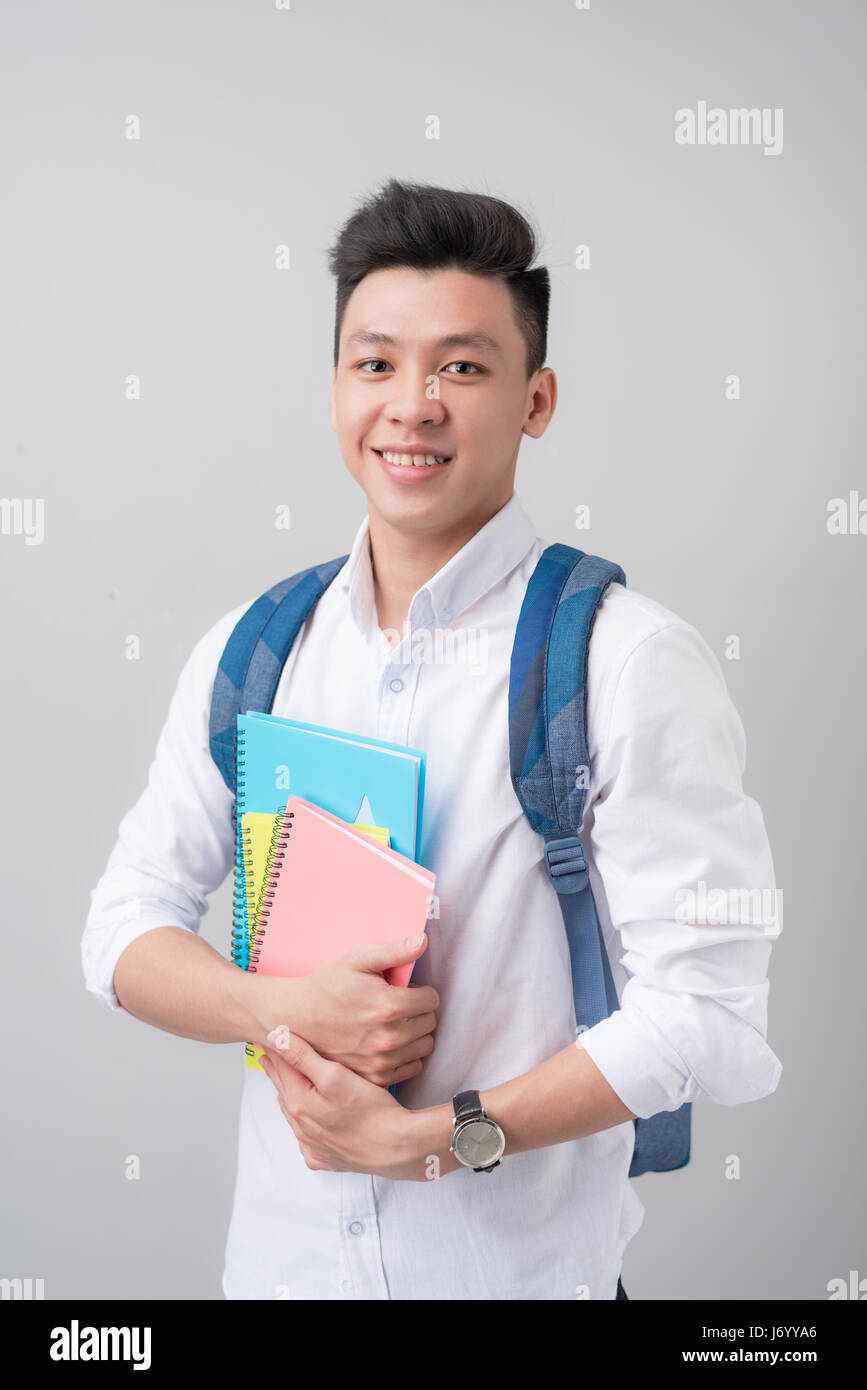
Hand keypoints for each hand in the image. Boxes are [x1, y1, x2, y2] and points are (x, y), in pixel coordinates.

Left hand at [257, 1027, 430, 1180]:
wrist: (396, 1148)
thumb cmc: (370, 1110)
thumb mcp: (335, 1076)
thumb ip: (302, 1057)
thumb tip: (274, 1038)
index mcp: (299, 1103)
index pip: (281, 1068)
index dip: (274, 1049)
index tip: (264, 1036)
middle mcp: (301, 1126)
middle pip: (284, 1090)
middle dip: (277, 1071)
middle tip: (268, 1055)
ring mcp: (314, 1145)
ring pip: (295, 1114)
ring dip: (288, 1095)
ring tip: (285, 1081)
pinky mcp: (328, 1157)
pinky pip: (308, 1140)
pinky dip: (304, 1125)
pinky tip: (307, 1120)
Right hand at [293, 934, 438, 1086]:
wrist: (297, 1018)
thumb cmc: (327, 985)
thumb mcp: (358, 959)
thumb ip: (394, 951)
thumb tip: (422, 941)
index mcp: (390, 1006)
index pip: (432, 999)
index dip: (420, 991)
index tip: (404, 991)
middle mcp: (390, 1037)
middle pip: (430, 1023)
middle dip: (419, 1011)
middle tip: (397, 1006)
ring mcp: (383, 1061)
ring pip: (425, 1046)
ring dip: (415, 1034)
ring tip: (394, 1023)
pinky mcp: (376, 1077)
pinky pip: (412, 1068)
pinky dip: (406, 1056)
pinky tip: (389, 1043)